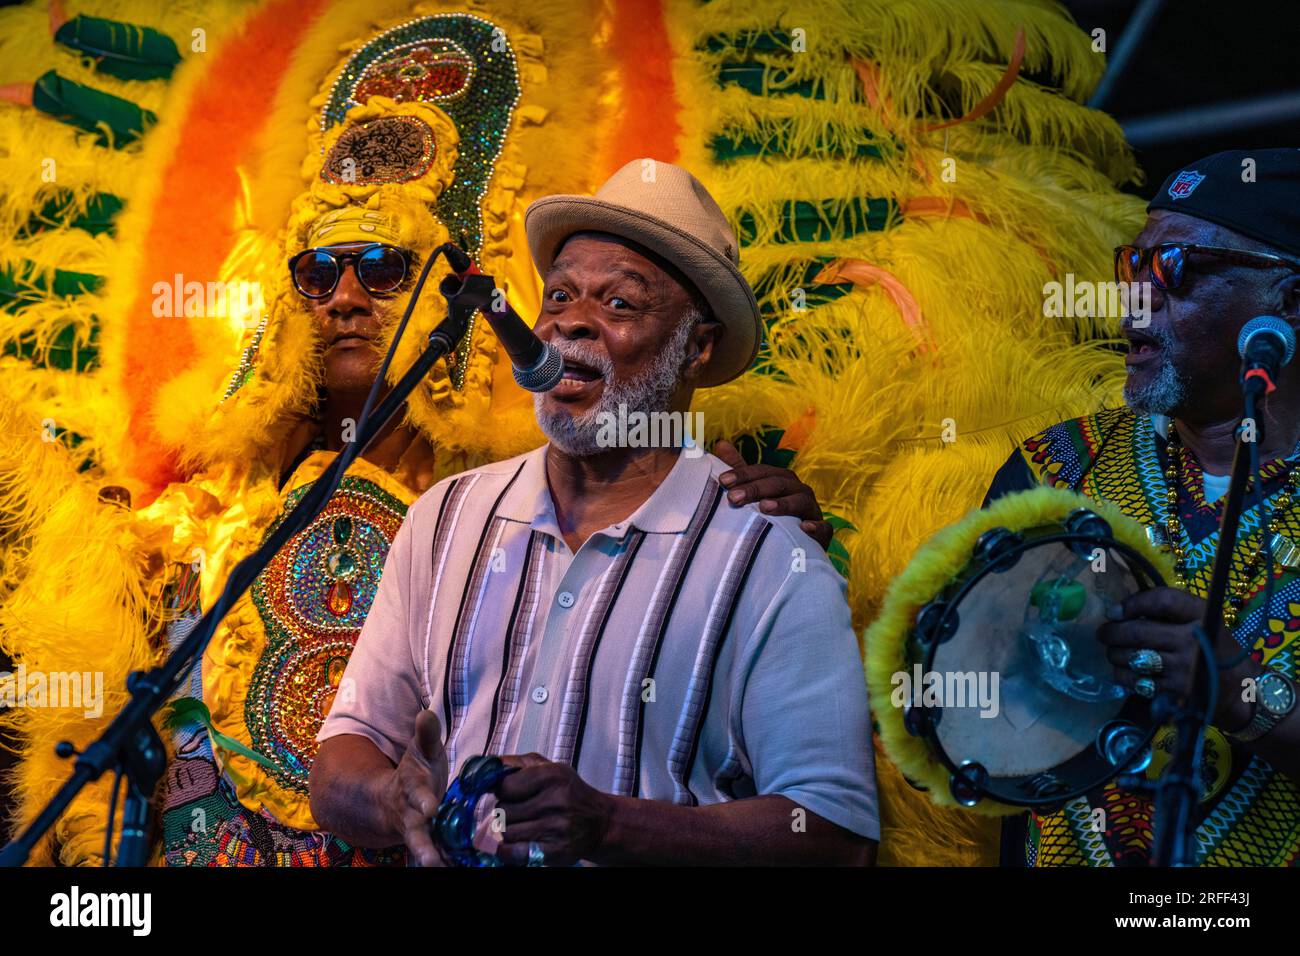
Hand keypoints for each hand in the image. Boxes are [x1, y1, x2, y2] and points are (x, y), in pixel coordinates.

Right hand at [382, 709, 449, 866]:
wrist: (392, 802)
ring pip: (423, 849)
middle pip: (416, 831)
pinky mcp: (429, 845)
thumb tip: (426, 712)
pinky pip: (436, 856)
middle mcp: (412, 816)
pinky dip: (445, 863)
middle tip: (432, 858)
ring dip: (431, 859)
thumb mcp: (422, 752)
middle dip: (423, 844)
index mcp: (413, 789)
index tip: (431, 807)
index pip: (417, 794)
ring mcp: (419, 834)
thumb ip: (426, 735)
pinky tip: (456, 867)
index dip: (423, 800)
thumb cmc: (416, 773)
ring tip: (440, 868)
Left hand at [492, 754, 612, 865]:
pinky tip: (513, 844)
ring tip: (523, 825)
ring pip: (506, 832)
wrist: (600, 822)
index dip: (502, 790)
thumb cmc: (569, 791)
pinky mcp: (555, 852)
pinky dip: (507, 850)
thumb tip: (486, 765)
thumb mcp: (549, 767)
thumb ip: (516, 763)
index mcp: (551, 776)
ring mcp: (555, 828)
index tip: (510, 792)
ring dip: (509, 830)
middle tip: (520, 810)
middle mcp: (555, 802)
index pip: (504, 786)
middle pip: (503, 811)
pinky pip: (514, 853)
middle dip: (506, 811)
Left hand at [713, 439, 831, 549]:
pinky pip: (824, 528)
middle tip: (733, 498)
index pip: (763, 472)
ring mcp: (812, 512)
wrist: (791, 550)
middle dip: (756, 489)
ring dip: (784, 504)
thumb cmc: (769, 517)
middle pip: (779, 484)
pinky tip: (803, 528)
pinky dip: (816, 527)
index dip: (743, 474)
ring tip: (764, 508)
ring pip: (801, 501)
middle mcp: (799, 492)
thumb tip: (721, 443)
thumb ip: (740, 471)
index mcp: (783, 481)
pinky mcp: (823, 534)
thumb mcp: (754, 493)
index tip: (723, 481)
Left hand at [1097, 587, 1258, 725]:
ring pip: (1131, 657)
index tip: (1115, 611)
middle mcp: (1193, 641)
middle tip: (1103, 633)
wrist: (1243, 692)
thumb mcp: (1204, 622)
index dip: (1133, 603)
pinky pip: (1136, 681)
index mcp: (1203, 616)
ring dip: (1114, 655)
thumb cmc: (1216, 651)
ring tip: (1114, 653)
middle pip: (1137, 631)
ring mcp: (1184, 668)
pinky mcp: (1176, 692)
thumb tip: (1119, 611)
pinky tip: (1126, 672)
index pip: (1162, 600)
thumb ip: (1170, 613)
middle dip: (1111, 632)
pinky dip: (1123, 675)